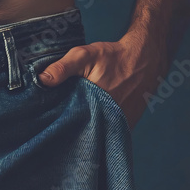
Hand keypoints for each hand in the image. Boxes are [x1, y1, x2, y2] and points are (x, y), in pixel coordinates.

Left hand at [37, 36, 167, 128]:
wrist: (147, 60)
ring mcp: (117, 124)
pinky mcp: (125, 126)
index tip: (44, 120)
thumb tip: (41, 80)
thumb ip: (63, 67)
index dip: (55, 121)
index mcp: (93, 103)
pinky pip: (106, 133)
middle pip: (79, 130)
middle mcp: (107, 118)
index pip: (67, 121)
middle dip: (66, 128)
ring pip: (93, 134)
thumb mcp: (85, 55)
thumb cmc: (114, 57)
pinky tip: (88, 121)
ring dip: (82, 130)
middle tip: (54, 124)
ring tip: (70, 124)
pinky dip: (97, 129)